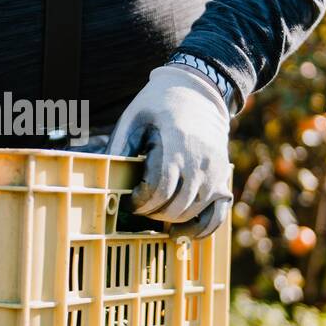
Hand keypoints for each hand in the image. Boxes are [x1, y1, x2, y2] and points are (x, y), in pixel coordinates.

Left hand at [107, 65, 232, 238]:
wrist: (199, 92)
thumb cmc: (159, 104)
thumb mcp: (134, 118)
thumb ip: (120, 148)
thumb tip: (102, 175)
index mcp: (175, 145)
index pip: (158, 188)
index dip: (140, 202)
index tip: (130, 200)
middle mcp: (199, 162)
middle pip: (173, 205)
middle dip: (151, 213)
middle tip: (139, 208)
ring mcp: (215, 172)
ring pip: (191, 212)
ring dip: (169, 219)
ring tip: (154, 214)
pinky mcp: (223, 179)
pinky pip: (217, 214)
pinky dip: (200, 229)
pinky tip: (181, 233)